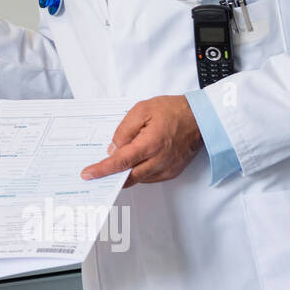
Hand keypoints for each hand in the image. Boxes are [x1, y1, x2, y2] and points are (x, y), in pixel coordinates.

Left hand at [80, 95, 202, 187]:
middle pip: (128, 177)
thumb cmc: (173, 111)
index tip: (88, 174)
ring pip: (139, 179)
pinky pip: (150, 178)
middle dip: (110, 177)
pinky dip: (138, 173)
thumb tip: (113, 149)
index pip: (120, 162)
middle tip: (95, 174)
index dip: (102, 170)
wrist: (201, 118)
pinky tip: (132, 164)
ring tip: (112, 166)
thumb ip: (124, 130)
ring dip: (124, 175)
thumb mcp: (141, 110)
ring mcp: (167, 169)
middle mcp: (159, 161)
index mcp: (150, 144)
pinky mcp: (172, 171)